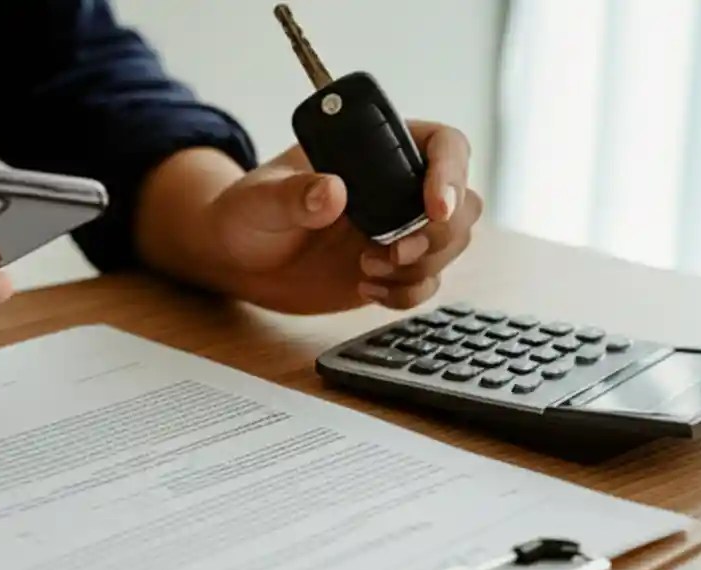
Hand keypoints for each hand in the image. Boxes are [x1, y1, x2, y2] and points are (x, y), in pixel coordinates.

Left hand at [200, 120, 479, 313]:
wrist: (237, 259)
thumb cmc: (245, 213)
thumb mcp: (258, 199)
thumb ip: (292, 194)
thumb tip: (330, 191)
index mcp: (374, 149)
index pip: (443, 146)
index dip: (451, 173)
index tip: (434, 207)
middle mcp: (396, 186)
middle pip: (463, 202)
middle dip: (439, 234)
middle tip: (392, 252)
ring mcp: (399, 229)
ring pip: (452, 244)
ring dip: (423, 265)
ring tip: (366, 270)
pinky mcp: (392, 268)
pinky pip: (426, 283)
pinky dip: (406, 293)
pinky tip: (366, 289)